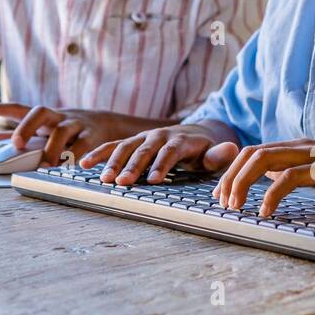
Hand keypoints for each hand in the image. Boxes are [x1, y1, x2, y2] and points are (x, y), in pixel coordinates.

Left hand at [0, 103, 150, 167]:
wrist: (107, 123)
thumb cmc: (68, 128)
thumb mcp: (45, 129)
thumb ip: (20, 135)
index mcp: (45, 116)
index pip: (21, 108)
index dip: (3, 108)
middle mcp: (59, 117)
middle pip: (40, 112)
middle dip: (27, 126)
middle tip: (17, 144)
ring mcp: (76, 125)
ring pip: (62, 131)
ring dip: (52, 148)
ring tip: (44, 164)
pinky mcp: (92, 137)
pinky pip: (84, 145)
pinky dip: (77, 156)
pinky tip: (72, 167)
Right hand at [79, 125, 240, 185]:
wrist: (194, 131)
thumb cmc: (203, 149)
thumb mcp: (214, 152)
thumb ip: (218, 155)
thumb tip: (230, 149)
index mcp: (179, 140)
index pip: (169, 152)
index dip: (161, 165)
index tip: (152, 180)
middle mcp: (158, 136)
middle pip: (144, 151)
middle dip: (132, 167)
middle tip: (122, 182)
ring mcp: (142, 138)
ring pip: (125, 148)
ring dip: (113, 163)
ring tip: (105, 180)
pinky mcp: (131, 142)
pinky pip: (113, 146)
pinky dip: (99, 154)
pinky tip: (84, 164)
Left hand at [215, 139, 314, 216]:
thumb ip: (293, 169)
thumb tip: (269, 174)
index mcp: (295, 146)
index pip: (253, 152)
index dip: (232, 171)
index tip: (221, 194)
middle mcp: (299, 146)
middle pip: (251, 153)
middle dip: (231, 177)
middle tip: (223, 202)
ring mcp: (311, 155)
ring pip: (263, 160)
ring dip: (243, 183)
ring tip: (236, 206)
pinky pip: (289, 178)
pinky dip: (271, 194)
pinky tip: (266, 211)